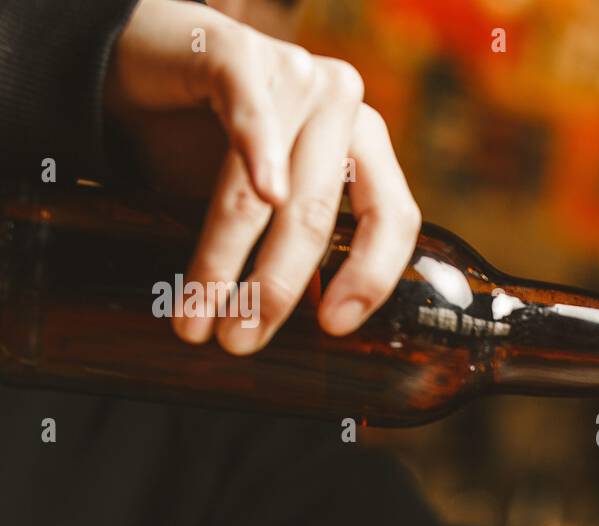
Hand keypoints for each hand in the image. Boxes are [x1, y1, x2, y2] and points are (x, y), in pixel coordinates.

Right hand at [106, 0, 421, 352]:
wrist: (148, 57)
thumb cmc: (212, 136)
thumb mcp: (267, 199)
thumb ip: (290, 243)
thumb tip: (286, 328)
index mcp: (365, 148)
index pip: (392, 220)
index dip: (370, 278)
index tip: (334, 328)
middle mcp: (343, 110)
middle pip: (320, 216)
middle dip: (276, 289)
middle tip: (240, 340)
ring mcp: (297, 77)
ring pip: (273, 189)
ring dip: (229, 259)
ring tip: (200, 315)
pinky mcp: (240, 53)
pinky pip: (251, 112)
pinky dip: (260, 152)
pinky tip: (264, 193)